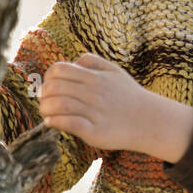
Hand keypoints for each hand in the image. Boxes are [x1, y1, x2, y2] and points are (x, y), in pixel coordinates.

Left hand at [39, 52, 155, 153]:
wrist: (149, 121)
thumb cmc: (128, 96)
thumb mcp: (114, 71)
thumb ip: (93, 61)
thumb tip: (73, 62)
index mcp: (95, 77)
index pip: (58, 70)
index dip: (48, 77)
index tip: (49, 87)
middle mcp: (93, 92)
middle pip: (54, 88)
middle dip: (43, 95)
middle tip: (44, 102)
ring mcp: (95, 112)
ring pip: (59, 105)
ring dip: (45, 109)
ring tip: (46, 113)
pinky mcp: (96, 131)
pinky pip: (69, 124)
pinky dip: (55, 122)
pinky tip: (51, 123)